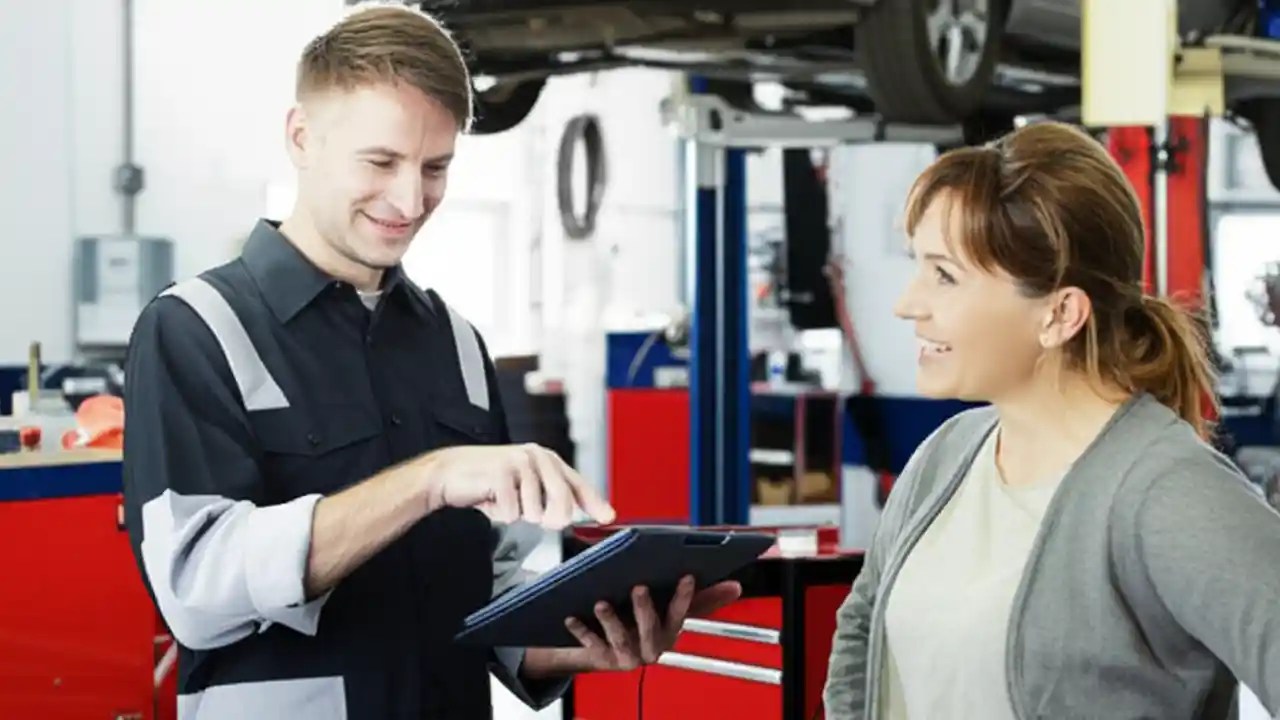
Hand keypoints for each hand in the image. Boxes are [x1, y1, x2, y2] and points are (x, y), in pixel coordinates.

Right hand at [420, 443, 615, 528]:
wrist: (450, 474)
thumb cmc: (490, 483)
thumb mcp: (524, 489)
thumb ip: (549, 499)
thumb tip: (571, 517)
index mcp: (547, 460)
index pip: (577, 484)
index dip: (594, 502)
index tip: (608, 516)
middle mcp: (537, 457)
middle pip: (563, 502)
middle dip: (552, 519)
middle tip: (534, 516)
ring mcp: (520, 462)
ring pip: (536, 511)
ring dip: (519, 515)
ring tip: (505, 501)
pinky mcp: (501, 472)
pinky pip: (513, 513)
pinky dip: (502, 514)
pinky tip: (492, 499)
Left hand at [562, 575, 742, 671]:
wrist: (605, 652)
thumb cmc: (642, 624)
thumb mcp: (670, 611)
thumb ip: (700, 600)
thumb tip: (735, 587)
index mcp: (669, 633)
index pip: (681, 615)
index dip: (684, 597)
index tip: (686, 576)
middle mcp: (650, 649)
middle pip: (650, 630)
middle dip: (646, 610)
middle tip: (639, 587)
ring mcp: (626, 656)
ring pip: (620, 640)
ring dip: (612, 622)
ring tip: (602, 603)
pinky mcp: (602, 659)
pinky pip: (591, 646)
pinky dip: (582, 631)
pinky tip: (572, 616)